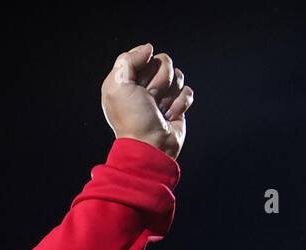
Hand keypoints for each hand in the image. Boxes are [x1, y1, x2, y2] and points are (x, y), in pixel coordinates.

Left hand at [101, 42, 192, 159]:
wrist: (151, 145)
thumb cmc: (133, 118)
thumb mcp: (118, 86)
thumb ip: (127, 61)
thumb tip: (148, 48)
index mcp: (126, 80)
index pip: (144, 54)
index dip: (144, 67)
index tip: (138, 84)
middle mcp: (142, 86)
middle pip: (163, 62)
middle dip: (159, 81)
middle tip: (149, 100)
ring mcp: (160, 95)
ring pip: (177, 76)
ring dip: (169, 94)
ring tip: (158, 110)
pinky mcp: (176, 104)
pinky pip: (187, 91)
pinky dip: (180, 104)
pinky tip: (168, 116)